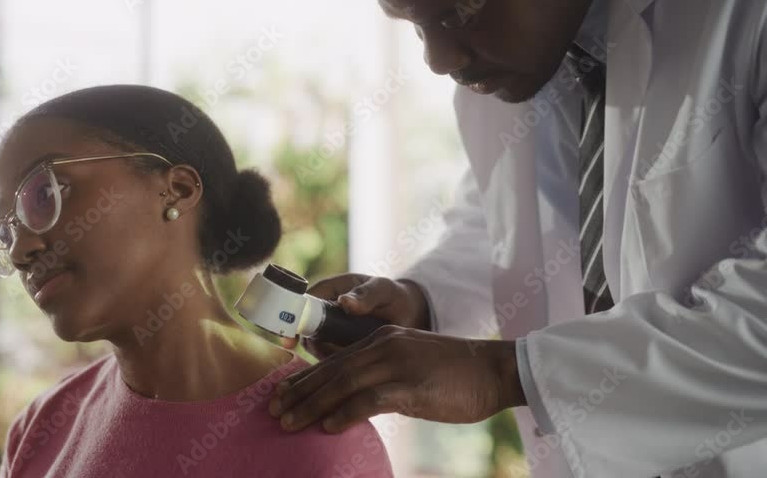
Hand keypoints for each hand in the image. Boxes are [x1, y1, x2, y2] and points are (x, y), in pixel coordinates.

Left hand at [268, 326, 525, 432]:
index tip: (281, 395)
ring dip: (312, 405)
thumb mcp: (411, 367)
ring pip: (343, 383)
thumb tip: (355, 403)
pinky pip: (370, 399)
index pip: (334, 360)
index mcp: (381, 339)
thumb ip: (382, 378)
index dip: (305, 379)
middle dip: (299, 393)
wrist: (493, 370)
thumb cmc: (454, 375)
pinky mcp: (410, 384)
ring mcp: (396, 363)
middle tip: (272, 411)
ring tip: (289, 423)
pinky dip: (345, 413)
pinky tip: (327, 427)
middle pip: (331, 371)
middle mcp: (383, 345)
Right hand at [303, 274, 431, 357]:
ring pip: (315, 350)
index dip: (292, 321)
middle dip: (316, 345)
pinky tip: (357, 365)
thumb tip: (345, 302)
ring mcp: (327, 332)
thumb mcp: (382, 291)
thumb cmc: (392, 296)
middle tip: (340, 351)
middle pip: (304, 332)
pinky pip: (328, 361)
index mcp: (327, 291)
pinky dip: (336, 367)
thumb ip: (366, 295)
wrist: (406, 313)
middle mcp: (321, 312)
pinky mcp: (335, 349)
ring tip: (357, 353)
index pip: (300, 304)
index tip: (292, 340)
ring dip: (329, 356)